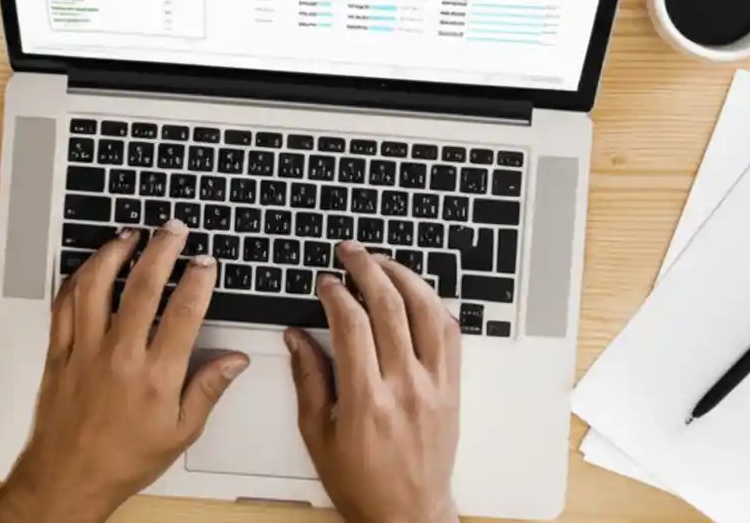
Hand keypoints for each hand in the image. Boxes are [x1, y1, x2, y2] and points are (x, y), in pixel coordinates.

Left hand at [0, 220, 249, 522]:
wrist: (68, 479)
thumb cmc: (123, 460)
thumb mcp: (181, 433)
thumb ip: (209, 389)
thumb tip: (235, 361)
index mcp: (156, 376)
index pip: (183, 312)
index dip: (198, 280)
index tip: (205, 262)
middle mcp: (119, 356)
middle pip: (142, 287)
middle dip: (162, 250)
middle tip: (173, 229)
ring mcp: (85, 351)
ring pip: (96, 287)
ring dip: (114, 253)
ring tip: (130, 235)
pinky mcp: (59, 353)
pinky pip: (64, 305)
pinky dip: (78, 279)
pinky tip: (91, 266)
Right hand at [286, 241, 461, 522]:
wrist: (408, 514)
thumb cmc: (361, 482)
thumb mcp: (318, 436)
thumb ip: (308, 380)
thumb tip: (296, 335)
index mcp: (367, 401)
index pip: (353, 326)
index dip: (337, 294)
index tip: (325, 282)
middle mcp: (406, 387)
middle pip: (391, 307)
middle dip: (367, 269)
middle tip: (350, 252)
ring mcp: (435, 385)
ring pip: (427, 311)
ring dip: (405, 277)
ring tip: (383, 261)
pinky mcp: (453, 387)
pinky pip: (450, 334)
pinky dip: (434, 304)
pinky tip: (417, 292)